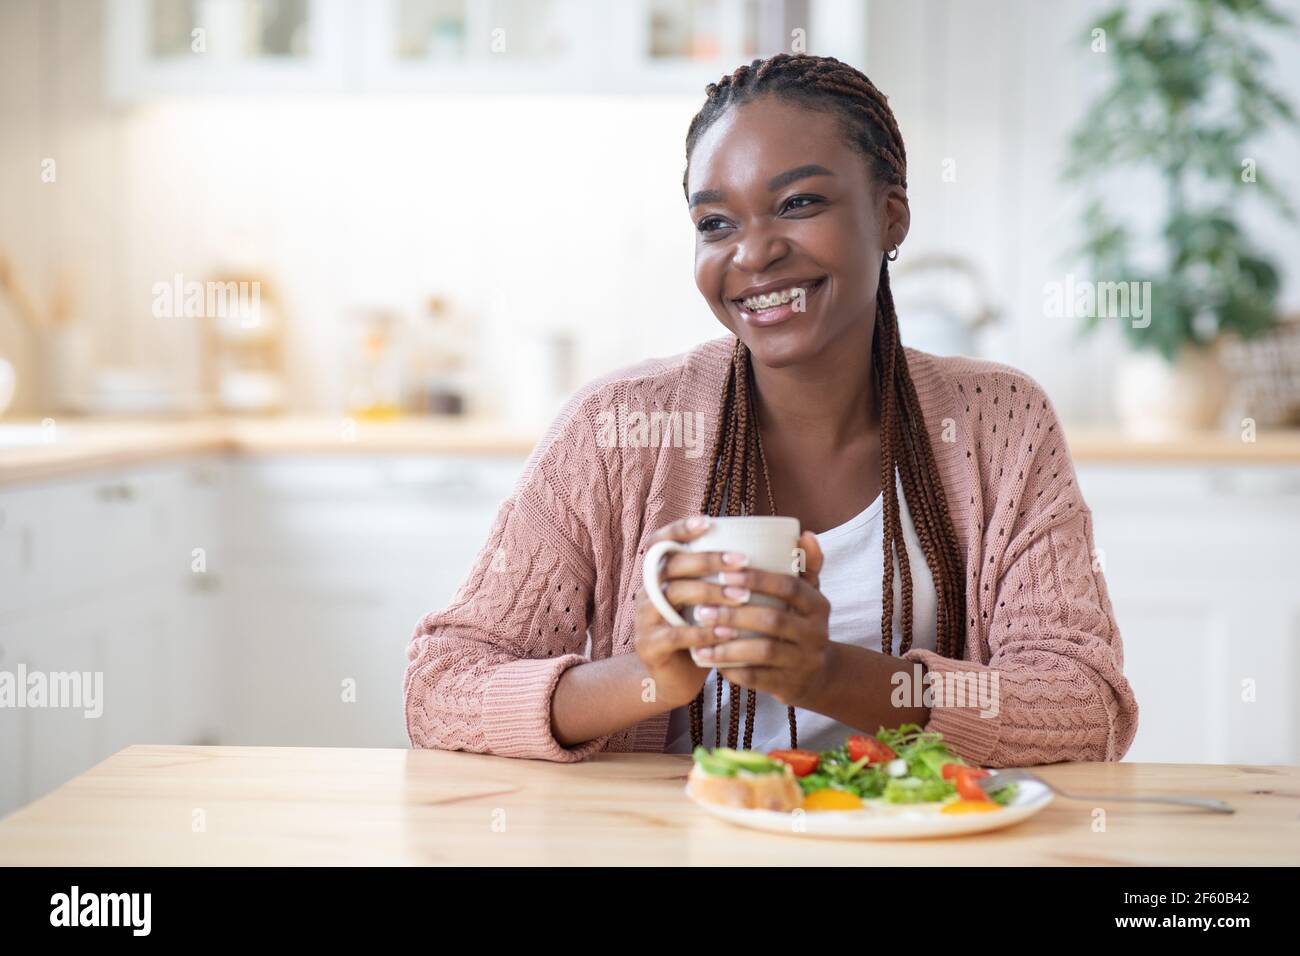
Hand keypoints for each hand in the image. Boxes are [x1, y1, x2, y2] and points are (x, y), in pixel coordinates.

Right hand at [633, 515, 753, 708]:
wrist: (676, 678)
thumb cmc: (705, 631)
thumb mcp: (714, 602)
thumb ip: (737, 575)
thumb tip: (795, 539)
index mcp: (661, 574)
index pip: (660, 541)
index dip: (679, 529)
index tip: (708, 522)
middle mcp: (648, 590)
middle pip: (671, 564)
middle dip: (707, 560)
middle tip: (742, 562)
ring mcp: (645, 618)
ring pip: (673, 595)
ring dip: (709, 593)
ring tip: (741, 597)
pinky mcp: (649, 646)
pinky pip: (674, 634)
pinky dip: (701, 632)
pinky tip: (726, 632)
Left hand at [689, 531, 830, 706]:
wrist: (819, 676)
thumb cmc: (802, 625)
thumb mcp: (809, 597)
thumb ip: (805, 566)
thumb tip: (804, 532)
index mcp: (818, 605)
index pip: (789, 586)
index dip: (757, 579)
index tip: (723, 574)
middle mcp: (816, 633)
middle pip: (773, 620)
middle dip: (734, 614)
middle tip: (702, 609)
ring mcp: (804, 662)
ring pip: (763, 652)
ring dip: (729, 645)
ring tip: (701, 637)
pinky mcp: (790, 686)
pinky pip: (757, 678)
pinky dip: (731, 669)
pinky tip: (709, 660)